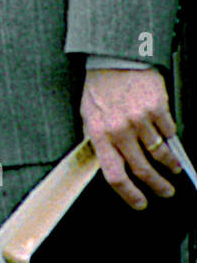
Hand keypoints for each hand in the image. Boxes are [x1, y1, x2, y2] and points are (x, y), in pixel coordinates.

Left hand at [80, 68, 180, 208]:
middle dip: (158, 186)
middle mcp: (118, 129)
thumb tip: (112, 163)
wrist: (113, 59)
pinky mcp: (157, 108)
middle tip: (166, 191)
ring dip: (170, 166)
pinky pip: (170, 133)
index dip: (129, 194)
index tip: (140, 203)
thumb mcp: (89, 114)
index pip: (114, 174)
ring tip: (174, 169)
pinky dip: (171, 139)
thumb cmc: (100, 87)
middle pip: (142, 169)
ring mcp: (139, 119)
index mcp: (98, 133)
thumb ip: (100, 138)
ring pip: (160, 154)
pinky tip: (169, 139)